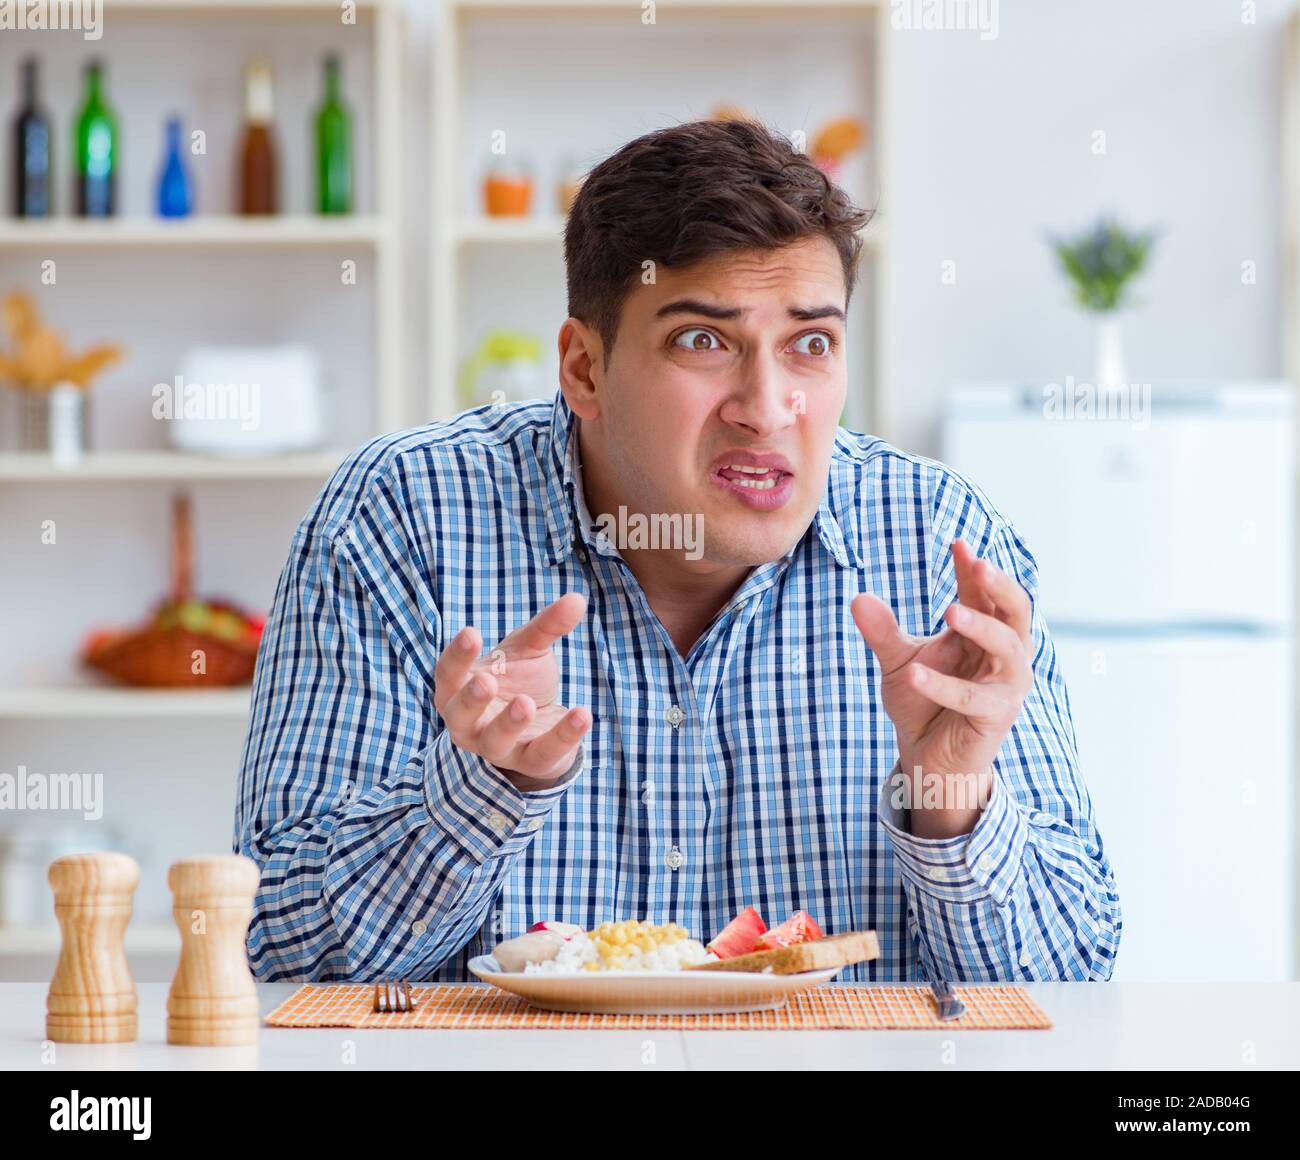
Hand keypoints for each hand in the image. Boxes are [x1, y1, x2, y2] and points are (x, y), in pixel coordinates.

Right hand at [434, 592, 591, 785]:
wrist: (542, 725)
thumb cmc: (521, 682)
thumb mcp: (530, 651)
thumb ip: (547, 626)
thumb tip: (577, 598)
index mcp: (460, 689)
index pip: (449, 673)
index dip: (457, 655)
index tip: (471, 632)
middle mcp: (469, 722)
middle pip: (459, 715)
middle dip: (471, 699)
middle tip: (485, 681)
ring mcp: (497, 747)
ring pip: (494, 742)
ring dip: (508, 724)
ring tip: (525, 703)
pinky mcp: (531, 762)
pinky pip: (543, 753)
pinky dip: (563, 735)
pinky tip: (582, 714)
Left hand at [851, 540, 1033, 838]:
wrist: (928, 757)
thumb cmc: (923, 701)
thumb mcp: (897, 660)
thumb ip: (883, 632)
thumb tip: (858, 598)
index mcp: (983, 632)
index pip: (985, 592)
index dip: (973, 568)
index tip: (957, 543)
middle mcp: (1003, 655)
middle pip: (1017, 611)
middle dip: (1000, 585)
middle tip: (978, 562)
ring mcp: (1005, 686)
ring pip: (1009, 649)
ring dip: (982, 627)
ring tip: (950, 609)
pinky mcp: (996, 717)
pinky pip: (973, 699)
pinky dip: (945, 686)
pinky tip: (913, 673)